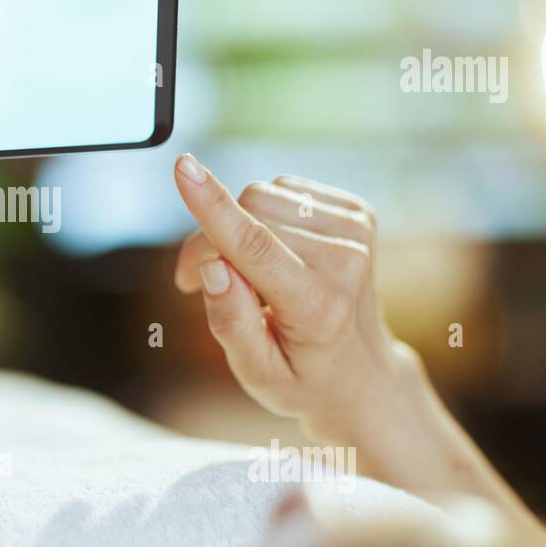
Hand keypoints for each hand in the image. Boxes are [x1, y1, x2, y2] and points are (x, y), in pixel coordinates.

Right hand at [172, 153, 415, 436]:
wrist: (362, 374)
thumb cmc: (302, 379)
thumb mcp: (258, 375)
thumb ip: (230, 323)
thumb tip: (211, 267)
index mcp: (319, 307)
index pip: (255, 247)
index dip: (213, 208)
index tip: (183, 168)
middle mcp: (346, 261)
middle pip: (249, 214)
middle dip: (211, 242)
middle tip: (202, 285)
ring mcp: (357, 232)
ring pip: (262, 197)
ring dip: (240, 229)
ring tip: (250, 277)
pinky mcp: (358, 213)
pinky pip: (283, 191)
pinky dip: (267, 219)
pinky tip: (280, 255)